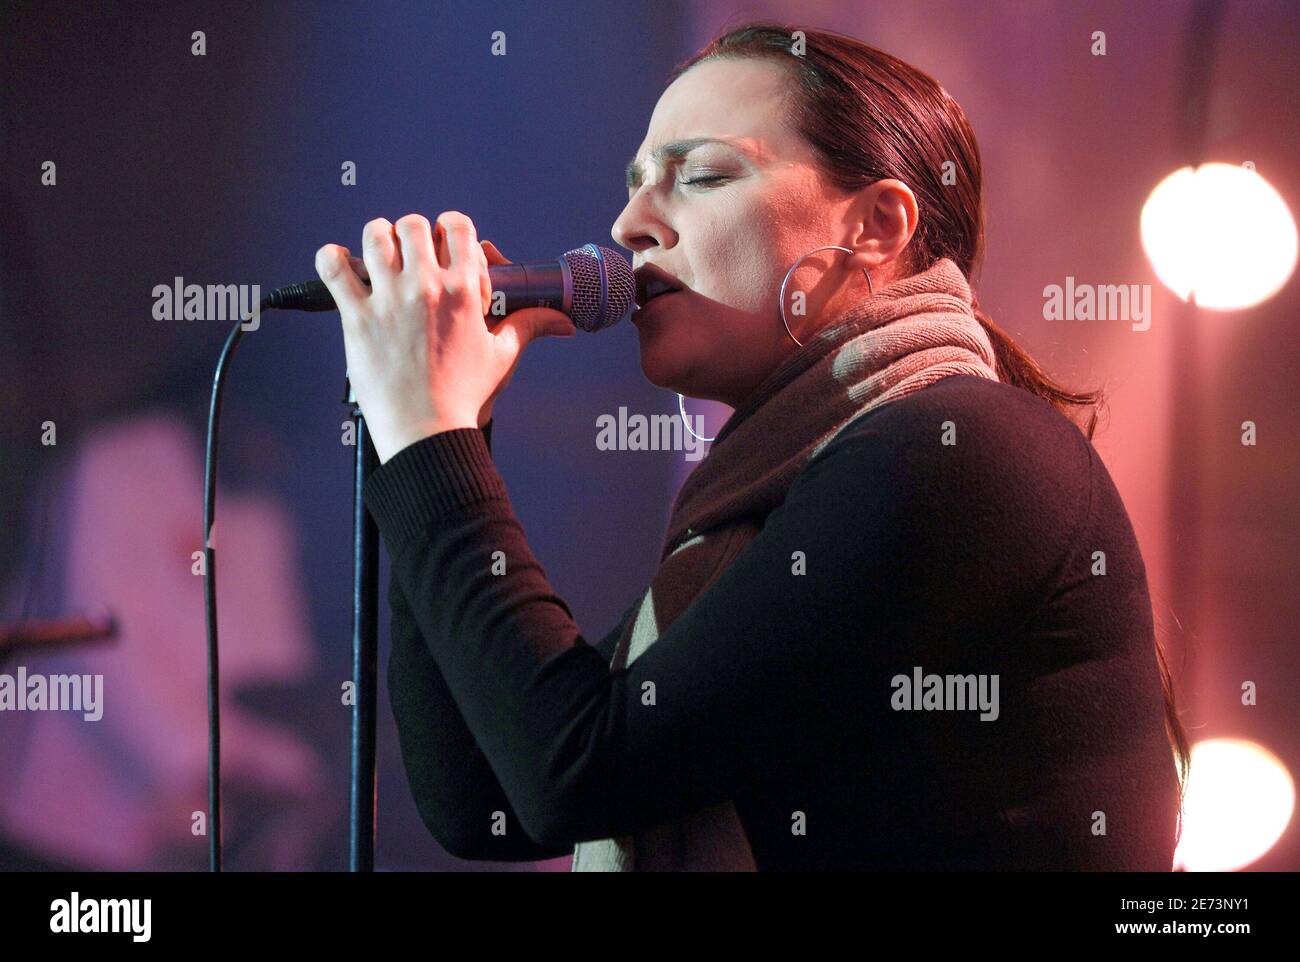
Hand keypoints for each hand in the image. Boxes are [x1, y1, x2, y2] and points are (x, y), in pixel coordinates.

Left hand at [314, 212, 575, 462]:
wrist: (427, 432)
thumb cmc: (465, 396)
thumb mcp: (502, 357)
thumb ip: (529, 327)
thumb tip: (562, 322)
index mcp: (463, 291)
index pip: (457, 227)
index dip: (451, 229)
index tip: (444, 246)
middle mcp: (426, 287)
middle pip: (413, 225)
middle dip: (411, 235)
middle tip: (409, 258)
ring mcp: (389, 300)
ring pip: (374, 236)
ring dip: (376, 241)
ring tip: (377, 261)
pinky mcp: (358, 317)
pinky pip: (334, 268)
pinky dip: (332, 260)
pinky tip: (342, 268)